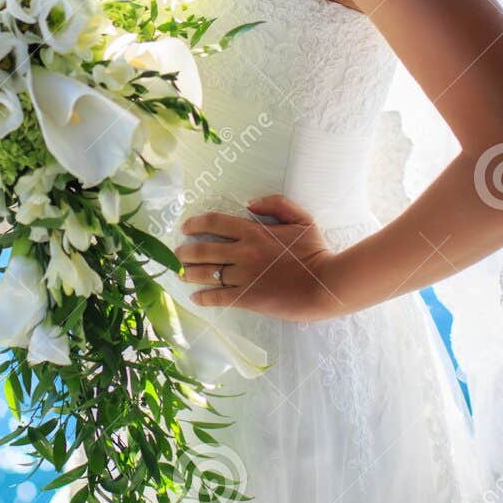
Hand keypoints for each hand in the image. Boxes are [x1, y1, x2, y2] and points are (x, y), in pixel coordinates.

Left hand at [175, 194, 339, 322]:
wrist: (325, 284)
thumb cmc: (316, 251)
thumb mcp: (302, 219)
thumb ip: (277, 204)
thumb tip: (249, 204)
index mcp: (254, 231)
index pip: (215, 223)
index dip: (195, 224)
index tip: (186, 228)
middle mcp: (243, 252)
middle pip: (203, 249)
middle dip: (184, 252)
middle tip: (176, 254)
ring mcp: (244, 276)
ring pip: (207, 273)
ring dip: (188, 273)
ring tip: (179, 273)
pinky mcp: (248, 298)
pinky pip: (219, 297)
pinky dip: (205, 297)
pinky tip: (196, 297)